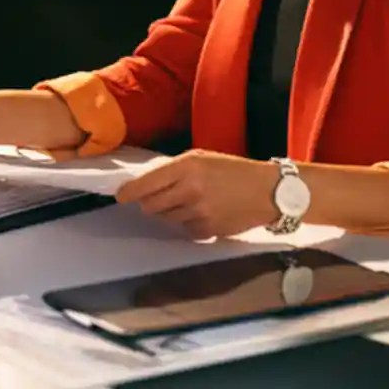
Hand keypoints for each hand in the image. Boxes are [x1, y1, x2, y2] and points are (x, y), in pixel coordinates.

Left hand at [115, 149, 279, 238]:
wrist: (268, 191)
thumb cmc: (234, 170)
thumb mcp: (202, 158)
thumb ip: (175, 169)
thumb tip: (146, 182)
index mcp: (187, 166)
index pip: (146, 183)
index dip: (130, 192)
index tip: (121, 196)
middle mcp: (189, 189)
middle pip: (151, 205)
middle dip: (151, 202)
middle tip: (163, 197)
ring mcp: (198, 212)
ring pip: (166, 218)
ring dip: (171, 212)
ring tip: (192, 202)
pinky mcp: (207, 230)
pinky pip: (185, 230)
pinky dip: (189, 223)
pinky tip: (205, 212)